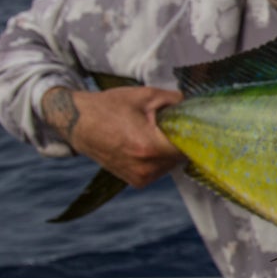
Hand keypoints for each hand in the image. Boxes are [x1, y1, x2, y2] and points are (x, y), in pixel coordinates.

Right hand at [42, 86, 185, 187]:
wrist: (78, 122)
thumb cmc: (110, 107)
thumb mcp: (145, 95)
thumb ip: (176, 101)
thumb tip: (196, 106)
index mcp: (149, 147)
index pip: (190, 146)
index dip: (196, 134)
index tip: (198, 125)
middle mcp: (146, 168)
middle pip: (182, 155)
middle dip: (181, 140)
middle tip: (170, 124)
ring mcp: (141, 177)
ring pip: (172, 164)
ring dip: (170, 150)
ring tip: (152, 133)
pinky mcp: (136, 182)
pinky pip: (160, 169)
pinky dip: (159, 157)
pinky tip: (146, 143)